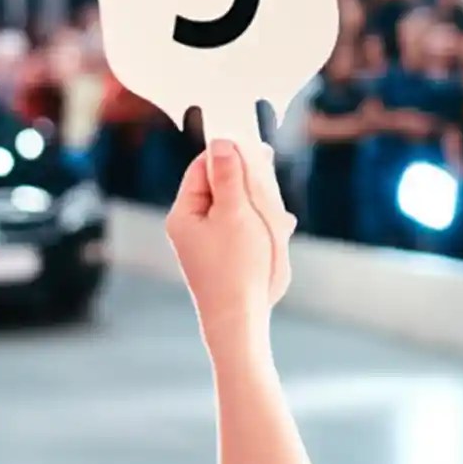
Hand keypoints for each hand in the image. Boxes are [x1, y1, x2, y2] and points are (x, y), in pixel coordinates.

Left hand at [166, 140, 295, 343]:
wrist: (240, 320)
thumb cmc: (236, 267)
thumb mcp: (235, 212)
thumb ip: (228, 176)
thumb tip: (221, 143)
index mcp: (183, 214)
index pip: (201, 168)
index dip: (228, 155)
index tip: (254, 148)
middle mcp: (191, 228)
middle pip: (220, 186)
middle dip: (248, 184)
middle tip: (270, 181)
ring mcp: (208, 244)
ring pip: (236, 208)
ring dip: (259, 207)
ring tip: (278, 217)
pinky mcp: (225, 257)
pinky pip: (243, 230)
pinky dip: (260, 227)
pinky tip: (280, 231)